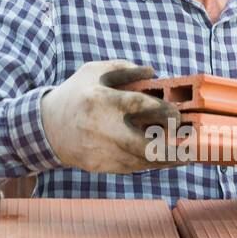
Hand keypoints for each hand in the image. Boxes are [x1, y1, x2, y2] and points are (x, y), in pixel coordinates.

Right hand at [39, 60, 179, 172]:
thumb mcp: (93, 72)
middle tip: (190, 147)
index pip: (139, 106)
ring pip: (139, 161)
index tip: (178, 115)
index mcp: (101, 100)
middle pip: (142, 144)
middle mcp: (101, 128)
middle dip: (170, 148)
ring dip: (165, 161)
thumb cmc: (75, 94)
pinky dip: (149, 165)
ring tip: (185, 157)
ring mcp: (99, 150)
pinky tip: (164, 161)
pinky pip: (130, 168)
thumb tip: (153, 72)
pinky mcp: (98, 165)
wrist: (46, 126)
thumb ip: (124, 69)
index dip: (163, 111)